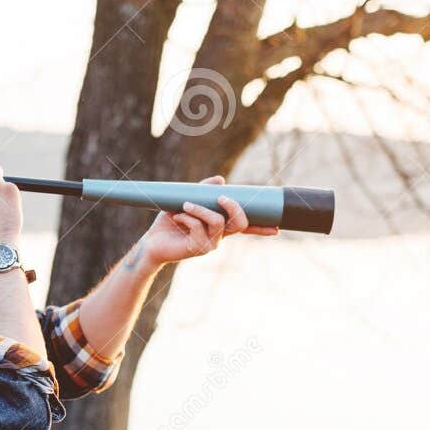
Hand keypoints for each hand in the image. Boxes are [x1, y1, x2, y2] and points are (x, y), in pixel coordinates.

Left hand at [135, 175, 277, 267]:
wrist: (151, 242)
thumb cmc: (170, 221)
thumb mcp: (187, 199)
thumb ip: (204, 190)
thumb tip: (221, 180)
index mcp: (220, 225)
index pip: (245, 226)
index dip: (262, 228)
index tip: (278, 228)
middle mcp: (219, 236)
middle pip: (240, 223)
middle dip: (234, 206)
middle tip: (221, 197)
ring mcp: (211, 244)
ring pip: (218, 222)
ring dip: (201, 209)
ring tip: (185, 205)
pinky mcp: (198, 249)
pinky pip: (200, 229)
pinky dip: (188, 218)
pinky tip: (177, 218)